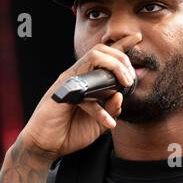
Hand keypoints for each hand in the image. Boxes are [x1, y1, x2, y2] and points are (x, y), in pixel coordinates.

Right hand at [16, 32, 141, 159]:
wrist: (45, 145)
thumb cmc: (68, 134)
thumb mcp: (98, 124)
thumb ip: (110, 109)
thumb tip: (120, 95)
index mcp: (87, 82)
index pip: (105, 57)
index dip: (121, 44)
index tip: (137, 37)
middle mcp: (78, 76)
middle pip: (102, 50)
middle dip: (122, 58)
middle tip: (130, 78)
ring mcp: (70, 80)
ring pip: (95, 56)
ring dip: (115, 66)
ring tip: (125, 84)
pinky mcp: (63, 88)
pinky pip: (85, 82)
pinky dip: (99, 103)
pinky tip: (106, 121)